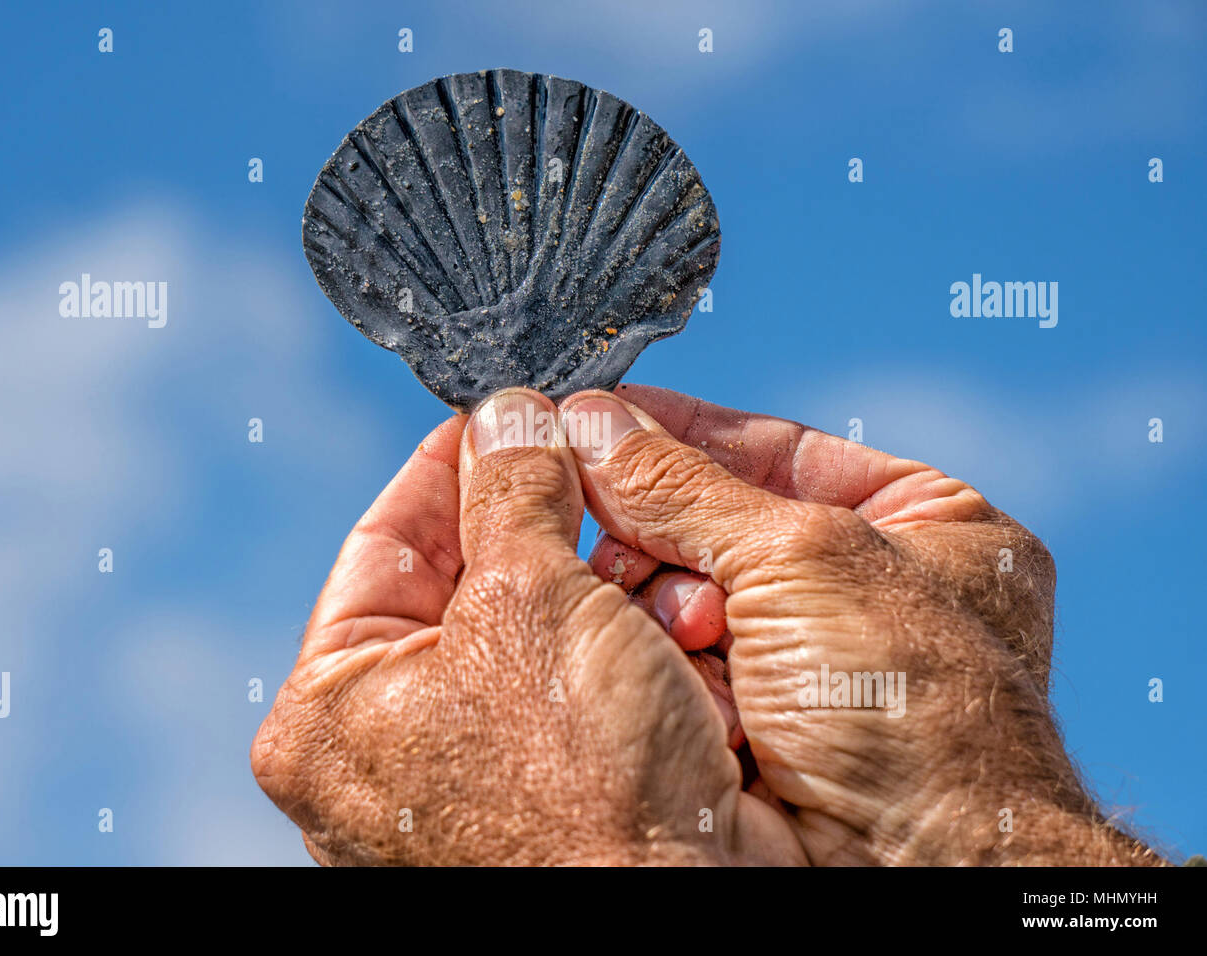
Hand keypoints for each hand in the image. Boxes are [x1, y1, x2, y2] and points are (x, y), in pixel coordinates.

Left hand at [251, 389, 804, 865]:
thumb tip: (509, 409)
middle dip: (545, 528)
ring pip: (527, 639)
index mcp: (328, 712)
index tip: (512, 412)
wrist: (686, 916)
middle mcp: (376, 762)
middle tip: (595, 470)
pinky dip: (617, 650)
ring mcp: (454, 791)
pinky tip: (670, 626)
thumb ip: (511, 488)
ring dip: (597, 588)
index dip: (456, 461)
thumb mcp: (536, 599)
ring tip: (652, 558)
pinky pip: (567, 695)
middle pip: (461, 591)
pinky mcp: (531, 808)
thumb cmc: (586, 787)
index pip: (383, 541)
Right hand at [563, 384, 1163, 865]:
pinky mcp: (764, 720)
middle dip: (672, 538)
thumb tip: (591, 423)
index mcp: (924, 521)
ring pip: (688, 593)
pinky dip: (670, 661)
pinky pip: (682, 658)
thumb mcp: (804, 559)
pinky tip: (682, 670)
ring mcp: (815, 659)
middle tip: (629, 543)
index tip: (595, 413)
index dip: (678, 430)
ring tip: (694, 634)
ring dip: (670, 606)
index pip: (771, 446)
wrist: (916, 867)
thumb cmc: (915, 708)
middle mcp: (870, 585)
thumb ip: (687, 486)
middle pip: (717, 522)